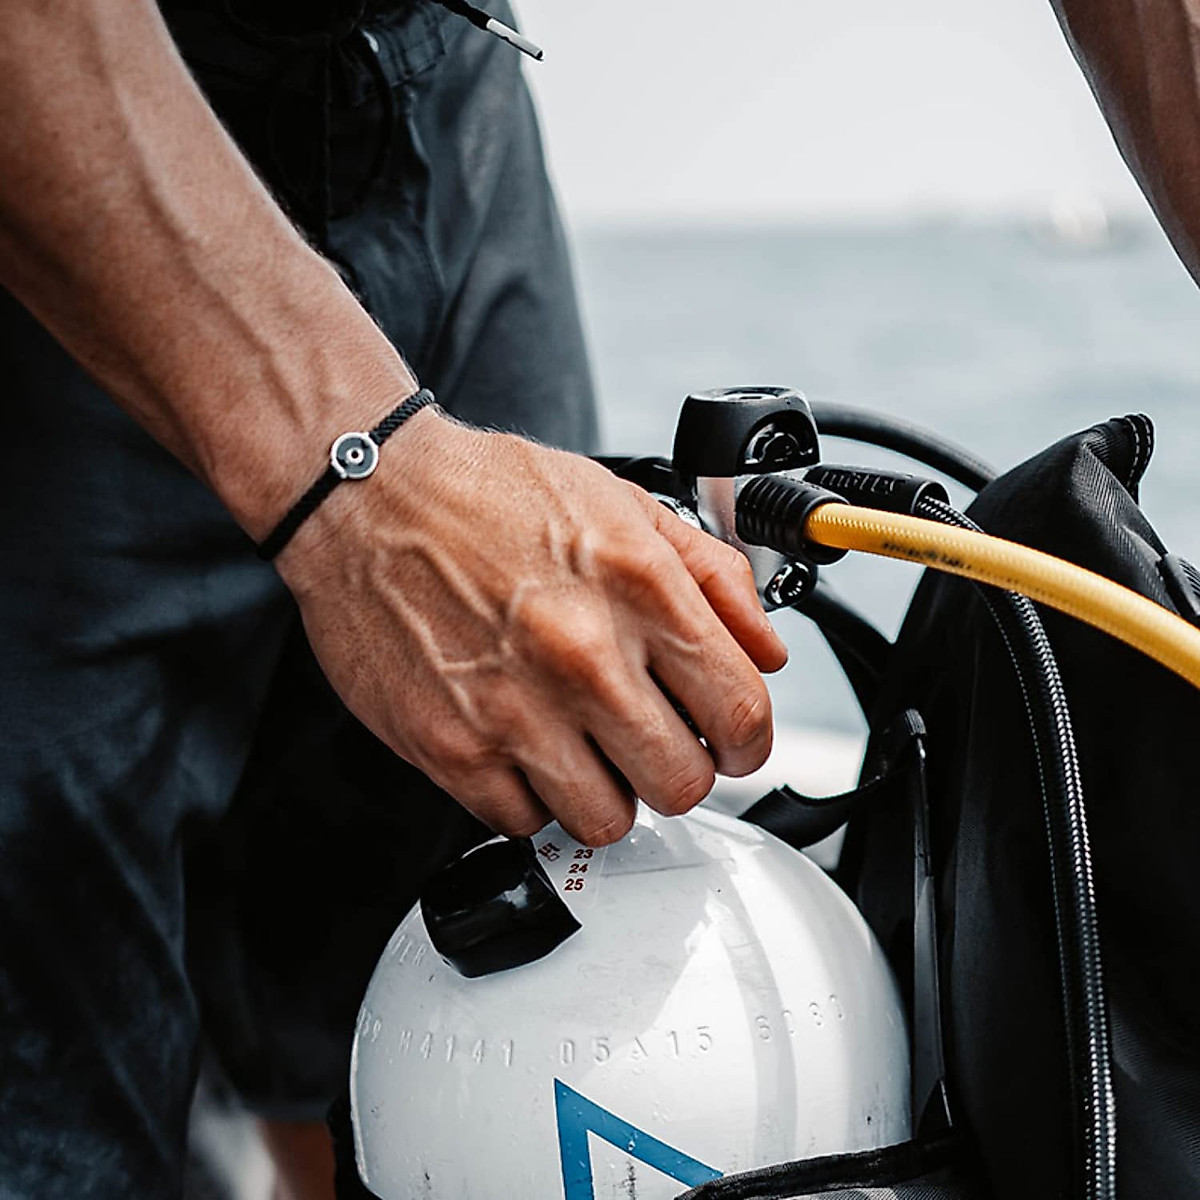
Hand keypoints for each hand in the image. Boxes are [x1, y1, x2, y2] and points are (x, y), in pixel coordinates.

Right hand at [278, 407, 787, 845]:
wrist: (368, 496)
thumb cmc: (491, 495)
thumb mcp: (624, 503)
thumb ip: (714, 578)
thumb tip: (766, 652)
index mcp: (640, 588)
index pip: (742, 714)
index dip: (746, 741)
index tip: (729, 742)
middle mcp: (583, 654)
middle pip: (682, 783)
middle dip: (677, 769)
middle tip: (650, 742)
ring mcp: (515, 709)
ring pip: (606, 820)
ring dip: (604, 791)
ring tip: (581, 746)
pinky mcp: (452, 747)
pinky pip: (522, 822)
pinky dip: (529, 796)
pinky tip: (522, 747)